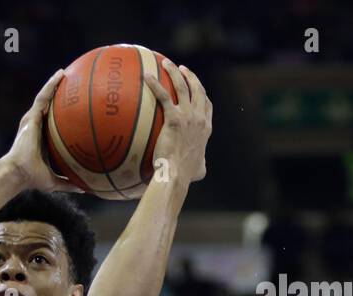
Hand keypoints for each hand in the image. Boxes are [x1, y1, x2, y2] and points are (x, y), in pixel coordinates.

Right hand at [4, 70, 81, 192]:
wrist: (17, 173)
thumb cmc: (32, 178)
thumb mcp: (55, 181)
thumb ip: (69, 182)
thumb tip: (87, 189)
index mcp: (41, 139)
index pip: (52, 122)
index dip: (61, 113)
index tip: (73, 107)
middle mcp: (36, 126)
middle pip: (49, 106)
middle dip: (58, 94)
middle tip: (72, 84)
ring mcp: (32, 120)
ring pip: (45, 97)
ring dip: (54, 84)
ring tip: (65, 73)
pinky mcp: (31, 117)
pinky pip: (42, 97)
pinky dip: (51, 85)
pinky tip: (60, 75)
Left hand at [142, 58, 211, 183]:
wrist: (177, 174)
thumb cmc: (185, 175)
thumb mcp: (199, 169)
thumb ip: (200, 165)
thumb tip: (200, 170)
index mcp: (206, 128)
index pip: (207, 105)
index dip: (201, 93)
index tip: (196, 86)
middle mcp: (200, 118)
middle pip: (197, 90)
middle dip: (190, 76)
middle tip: (182, 68)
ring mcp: (188, 116)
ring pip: (183, 87)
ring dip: (175, 72)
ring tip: (166, 63)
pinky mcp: (174, 118)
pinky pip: (163, 96)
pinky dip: (155, 84)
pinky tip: (146, 77)